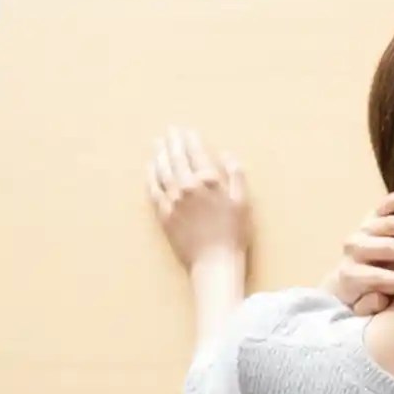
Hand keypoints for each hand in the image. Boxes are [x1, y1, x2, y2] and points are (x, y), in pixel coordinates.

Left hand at [147, 126, 250, 270]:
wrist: (214, 263)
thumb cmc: (234, 234)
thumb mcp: (243, 202)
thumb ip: (236, 175)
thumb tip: (226, 155)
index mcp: (208, 181)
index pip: (196, 153)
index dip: (191, 140)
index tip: (187, 131)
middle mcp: (187, 187)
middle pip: (176, 158)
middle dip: (172, 142)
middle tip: (169, 131)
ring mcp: (172, 201)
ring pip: (162, 171)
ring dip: (159, 155)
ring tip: (158, 144)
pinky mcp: (163, 215)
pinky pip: (153, 190)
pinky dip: (151, 176)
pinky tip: (150, 168)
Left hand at [322, 192, 393, 315]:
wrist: (348, 277)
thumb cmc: (365, 297)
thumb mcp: (365, 310)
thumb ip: (371, 306)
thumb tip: (380, 297)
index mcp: (351, 275)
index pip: (378, 277)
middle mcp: (355, 248)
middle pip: (387, 248)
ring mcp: (363, 230)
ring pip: (390, 224)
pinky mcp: (371, 216)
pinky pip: (386, 204)